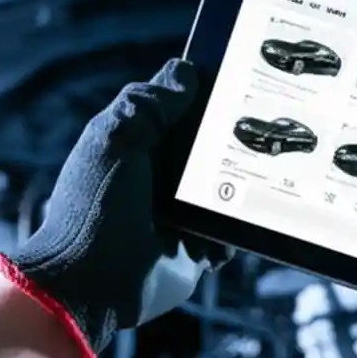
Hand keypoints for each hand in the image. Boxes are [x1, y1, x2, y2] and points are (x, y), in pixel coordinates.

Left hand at [0, 58, 230, 357]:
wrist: (90, 285)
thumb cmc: (95, 208)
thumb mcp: (115, 141)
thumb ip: (148, 105)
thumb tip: (187, 72)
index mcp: (142, 137)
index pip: (184, 102)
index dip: (211, 88)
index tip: (247, 76)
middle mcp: (165, 169)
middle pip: (216, 142)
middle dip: (238, 139)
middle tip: (266, 131)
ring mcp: (184, 207)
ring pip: (232, 184)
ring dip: (241, 187)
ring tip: (250, 186)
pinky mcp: (200, 243)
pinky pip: (233, 227)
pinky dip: (234, 229)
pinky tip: (220, 232)